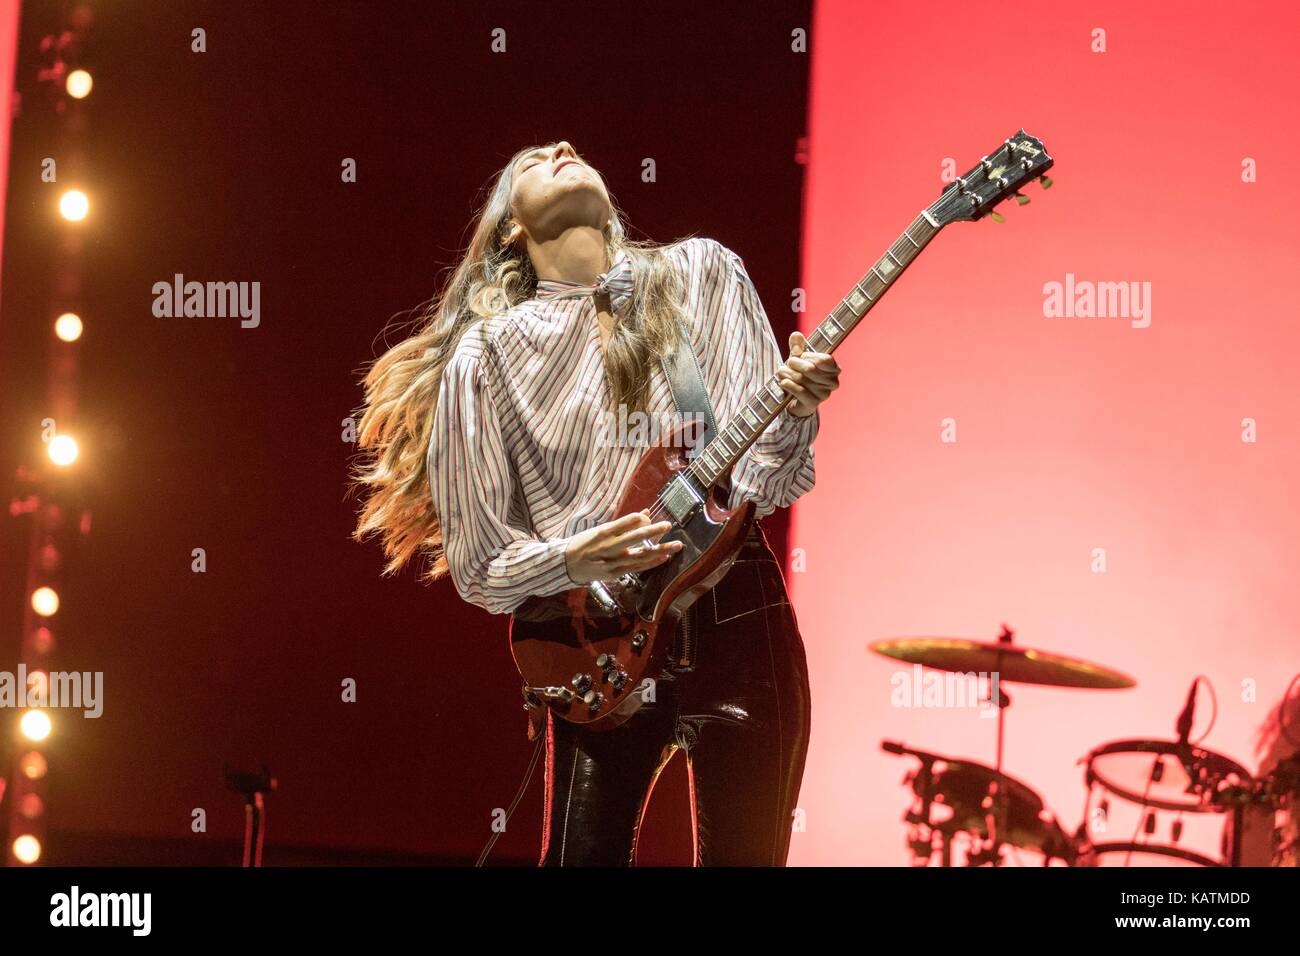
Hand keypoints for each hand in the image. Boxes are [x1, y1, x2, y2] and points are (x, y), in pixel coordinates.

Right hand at [564, 510, 683, 583]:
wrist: (566, 565)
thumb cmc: (584, 544)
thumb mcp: (600, 530)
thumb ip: (624, 524)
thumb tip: (645, 513)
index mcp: (603, 533)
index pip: (625, 522)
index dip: (639, 518)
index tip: (649, 515)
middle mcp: (608, 547)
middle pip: (635, 537)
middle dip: (653, 530)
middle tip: (667, 525)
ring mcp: (612, 562)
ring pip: (640, 555)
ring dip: (660, 549)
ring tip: (676, 545)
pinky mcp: (615, 573)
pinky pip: (637, 568)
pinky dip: (651, 563)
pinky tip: (663, 558)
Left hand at [776, 331, 840, 416]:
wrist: (795, 400)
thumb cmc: (800, 375)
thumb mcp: (799, 359)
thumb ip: (797, 346)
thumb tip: (796, 335)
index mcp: (834, 368)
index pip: (823, 359)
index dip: (808, 356)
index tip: (799, 355)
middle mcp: (833, 382)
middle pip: (810, 369)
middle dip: (794, 364)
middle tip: (787, 364)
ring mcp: (824, 394)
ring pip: (802, 379)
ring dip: (787, 374)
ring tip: (782, 373)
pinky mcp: (814, 403)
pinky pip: (799, 391)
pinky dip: (788, 384)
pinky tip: (783, 382)